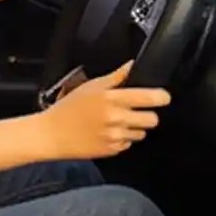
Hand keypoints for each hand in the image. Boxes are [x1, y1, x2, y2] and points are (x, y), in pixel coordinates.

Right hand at [38, 61, 169, 158]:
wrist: (52, 134)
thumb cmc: (69, 108)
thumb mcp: (91, 87)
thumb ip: (116, 77)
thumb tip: (133, 65)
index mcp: (112, 99)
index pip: (149, 98)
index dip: (161, 97)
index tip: (163, 96)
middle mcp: (117, 119)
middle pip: (152, 119)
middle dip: (147, 114)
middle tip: (136, 111)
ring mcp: (116, 137)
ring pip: (142, 133)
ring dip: (135, 127)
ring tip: (117, 122)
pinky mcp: (112, 150)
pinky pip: (128, 144)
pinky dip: (123, 139)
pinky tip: (108, 132)